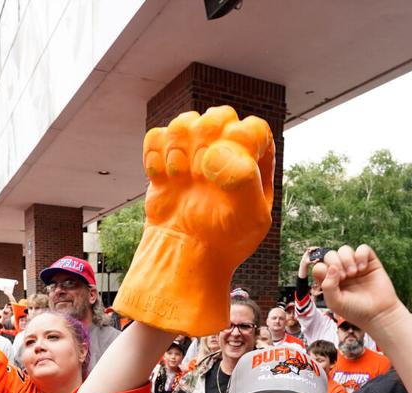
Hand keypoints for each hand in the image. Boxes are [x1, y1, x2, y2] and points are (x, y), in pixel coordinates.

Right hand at [113, 106, 275, 334]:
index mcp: (255, 159)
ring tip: (181, 180)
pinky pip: (156, 136)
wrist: (186, 257)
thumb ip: (244, 178)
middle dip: (206, 146)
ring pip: (184, 121)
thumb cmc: (225, 240)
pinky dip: (155, 157)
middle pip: (216, 116)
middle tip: (200, 179)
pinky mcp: (166, 158)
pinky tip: (164, 180)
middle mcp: (227, 149)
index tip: (223, 172)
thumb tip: (216, 153)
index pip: (251, 127)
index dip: (236, 144)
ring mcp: (195, 152)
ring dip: (179, 151)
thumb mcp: (250, 217)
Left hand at [315, 245, 398, 327]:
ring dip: (347, 259)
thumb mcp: (335, 302)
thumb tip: (331, 267)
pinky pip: (363, 248)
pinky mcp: (370, 262)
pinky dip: (361, 255)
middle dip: (335, 263)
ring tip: (354, 273)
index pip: (319, 266)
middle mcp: (341, 272)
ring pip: (345, 249)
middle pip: (330, 255)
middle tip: (345, 277)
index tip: (334, 281)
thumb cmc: (355, 310)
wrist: (378, 313)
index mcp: (330, 281)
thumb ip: (327, 286)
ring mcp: (355, 266)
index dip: (323, 269)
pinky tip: (363, 268)